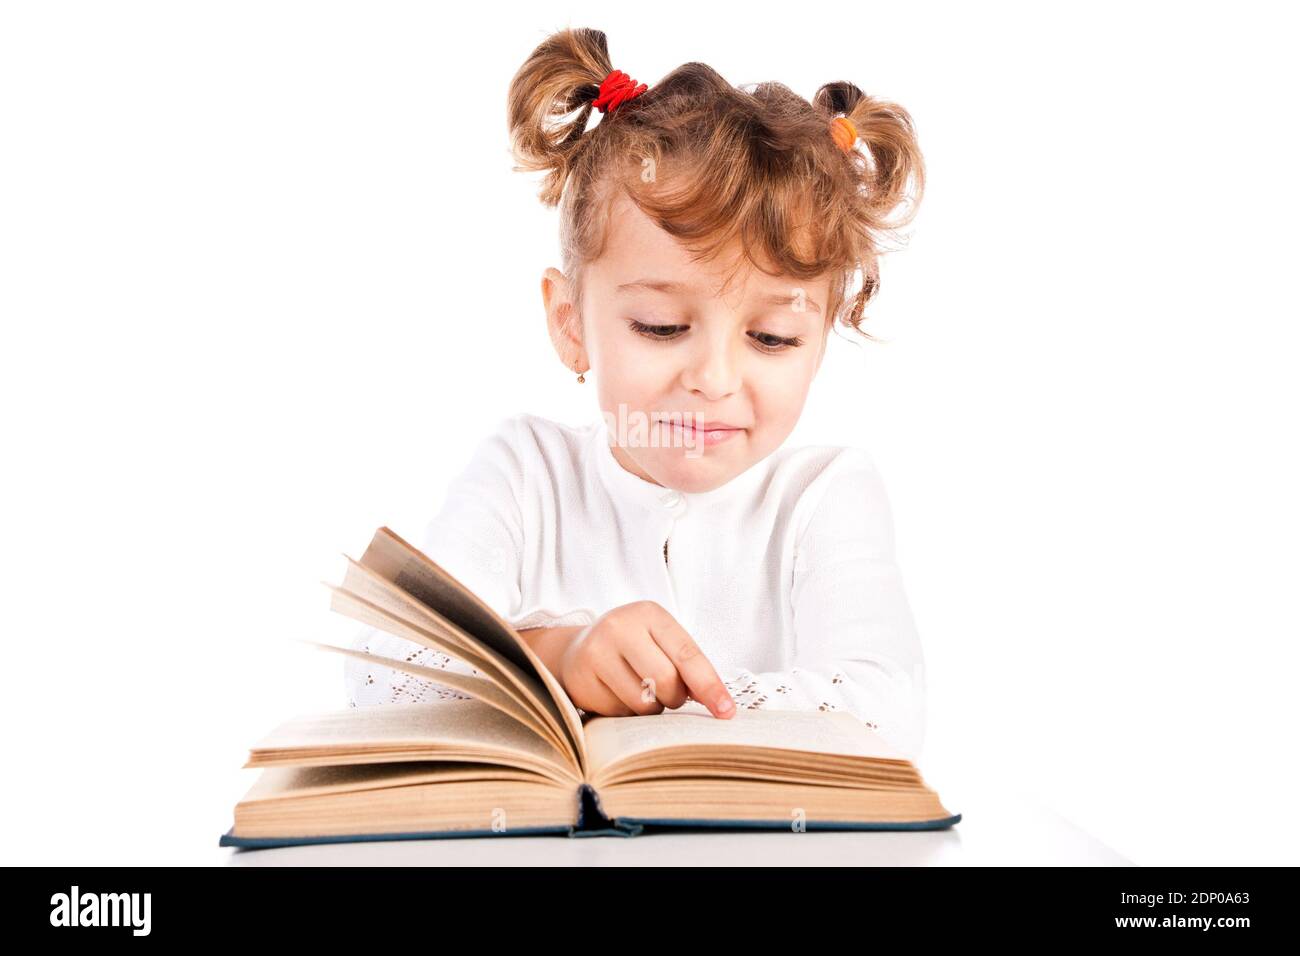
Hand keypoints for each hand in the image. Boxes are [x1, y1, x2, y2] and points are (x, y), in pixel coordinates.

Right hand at [556, 600, 735, 718]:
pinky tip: (615, 693)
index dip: (710, 686)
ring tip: (639, 689)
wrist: (577, 652)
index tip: (726, 711)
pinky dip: (626, 712)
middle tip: (667, 693)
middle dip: (674, 698)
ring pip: (644, 702)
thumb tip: (719, 703)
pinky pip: (619, 713)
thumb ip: (689, 667)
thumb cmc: (633, 649)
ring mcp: (596, 652)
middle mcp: (619, 627)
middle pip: (666, 682)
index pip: (687, 654)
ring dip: (651, 708)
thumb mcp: (661, 643)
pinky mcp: (582, 680)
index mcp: (649, 614)